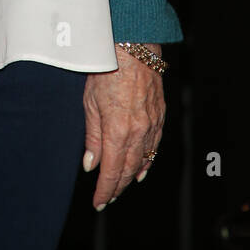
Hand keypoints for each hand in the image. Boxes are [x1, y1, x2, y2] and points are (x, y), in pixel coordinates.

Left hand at [82, 43, 164, 209]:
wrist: (133, 48)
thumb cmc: (106, 69)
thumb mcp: (90, 102)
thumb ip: (92, 137)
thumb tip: (91, 164)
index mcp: (118, 130)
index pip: (112, 171)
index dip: (105, 190)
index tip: (98, 202)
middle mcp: (138, 131)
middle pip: (129, 169)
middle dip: (118, 187)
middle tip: (107, 197)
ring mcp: (152, 124)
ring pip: (144, 160)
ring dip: (132, 176)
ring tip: (122, 187)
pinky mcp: (160, 115)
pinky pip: (155, 145)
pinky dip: (148, 160)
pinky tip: (143, 168)